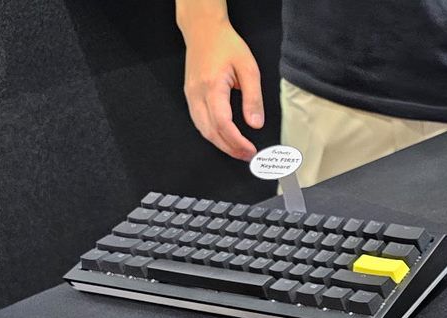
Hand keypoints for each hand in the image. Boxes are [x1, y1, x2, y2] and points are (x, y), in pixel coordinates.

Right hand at [181, 19, 262, 159]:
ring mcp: (190, 95)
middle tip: (248, 156)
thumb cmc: (227, 46)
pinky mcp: (190, 95)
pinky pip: (199, 121)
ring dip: (220, 144)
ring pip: (202, 129)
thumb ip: (253, 98)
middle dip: (230, 148)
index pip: (222, 123)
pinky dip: (212, 134)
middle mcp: (197, 94)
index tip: (251, 150)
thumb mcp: (249, 69)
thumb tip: (255, 124)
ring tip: (239, 151)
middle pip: (210, 131)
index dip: (237, 141)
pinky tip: (225, 138)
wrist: (204, 31)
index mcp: (212, 86)